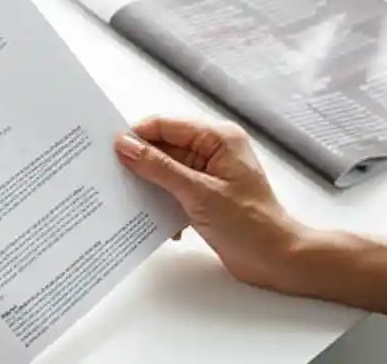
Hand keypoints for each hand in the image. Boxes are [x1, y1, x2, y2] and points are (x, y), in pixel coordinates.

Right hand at [114, 117, 310, 293]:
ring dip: (151, 187)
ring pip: (166, 171)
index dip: (138, 136)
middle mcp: (213, 151)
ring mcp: (209, 174)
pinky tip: (161, 223)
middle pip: (164, 147)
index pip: (166, 125)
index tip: (110, 151)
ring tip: (132, 202)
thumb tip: (126, 147)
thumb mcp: (198, 193)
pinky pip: (174, 190)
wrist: (276, 260)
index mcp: (218, 138)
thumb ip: (159, 168)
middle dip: (141, 164)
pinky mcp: (205, 196)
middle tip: (113, 178)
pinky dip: (164, 203)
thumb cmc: (250, 224)